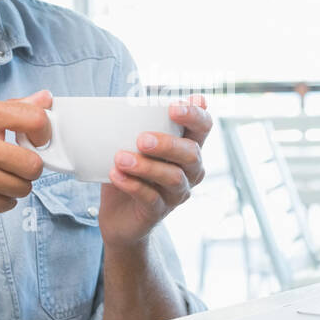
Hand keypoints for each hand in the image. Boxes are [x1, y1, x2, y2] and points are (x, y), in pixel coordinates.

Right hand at [0, 90, 52, 233]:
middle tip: (11, 166)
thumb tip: (45, 99)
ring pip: (24, 186)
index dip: (43, 133)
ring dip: (12, 186)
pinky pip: (8, 203)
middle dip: (26, 168)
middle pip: (33, 163)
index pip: (34, 120)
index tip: (38, 140)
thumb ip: (7, 109)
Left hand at [99, 94, 210, 247]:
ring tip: (120, 158)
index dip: (194, 115)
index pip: (203, 127)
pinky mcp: (159, 212)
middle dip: (168, 144)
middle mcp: (190, 170)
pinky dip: (132, 185)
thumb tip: (126, 102)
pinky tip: (116, 175)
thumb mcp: (132, 147)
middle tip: (141, 139)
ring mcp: (177, 193)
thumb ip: (136, 126)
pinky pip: (151, 198)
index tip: (173, 107)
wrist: (117, 217)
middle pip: (192, 154)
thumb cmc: (129, 174)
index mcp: (187, 147)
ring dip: (146, 166)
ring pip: (173, 177)